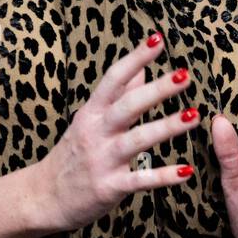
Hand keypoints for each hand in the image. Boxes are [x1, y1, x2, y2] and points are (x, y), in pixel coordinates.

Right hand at [32, 31, 200, 232]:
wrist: (43, 198)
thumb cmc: (72, 155)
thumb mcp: (88, 120)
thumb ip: (117, 95)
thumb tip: (143, 68)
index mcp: (91, 112)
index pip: (114, 78)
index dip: (136, 58)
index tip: (158, 40)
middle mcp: (96, 132)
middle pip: (128, 105)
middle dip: (157, 90)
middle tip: (184, 75)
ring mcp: (102, 160)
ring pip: (138, 139)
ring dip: (167, 127)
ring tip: (194, 116)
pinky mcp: (109, 187)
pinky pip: (140, 180)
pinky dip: (164, 176)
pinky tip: (187, 170)